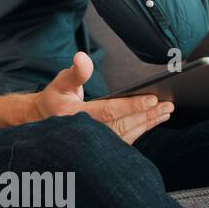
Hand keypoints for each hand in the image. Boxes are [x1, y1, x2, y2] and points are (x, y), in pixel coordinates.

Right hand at [0, 51, 173, 143]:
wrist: (41, 125)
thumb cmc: (54, 100)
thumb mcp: (60, 82)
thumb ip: (75, 72)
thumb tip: (82, 57)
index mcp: (74, 116)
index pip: (108, 111)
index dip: (131, 106)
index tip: (152, 99)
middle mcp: (84, 133)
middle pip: (122, 125)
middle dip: (147, 116)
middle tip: (167, 106)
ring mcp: (93, 144)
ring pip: (126, 135)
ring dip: (147, 124)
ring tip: (164, 113)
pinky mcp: (100, 149)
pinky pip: (124, 141)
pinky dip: (140, 132)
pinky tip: (151, 123)